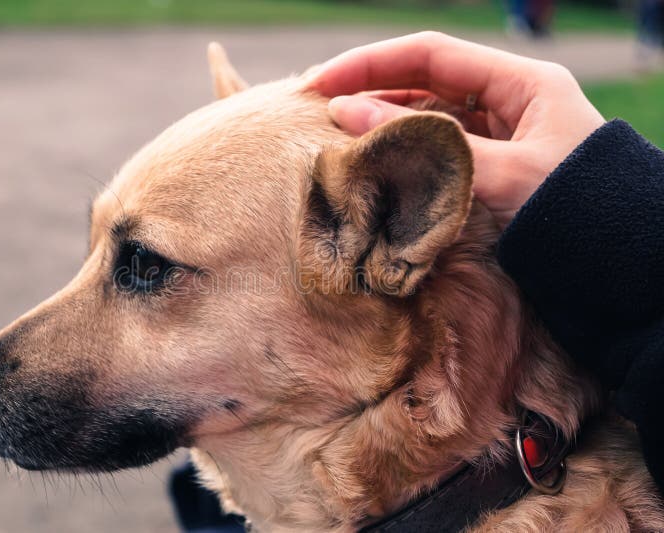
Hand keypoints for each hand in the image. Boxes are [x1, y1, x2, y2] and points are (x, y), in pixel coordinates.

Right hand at [307, 31, 605, 227]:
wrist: (623, 267)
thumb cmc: (574, 212)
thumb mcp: (499, 170)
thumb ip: (424, 143)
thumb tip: (348, 114)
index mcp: (522, 83)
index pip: (430, 54)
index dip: (371, 63)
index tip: (322, 82)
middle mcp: (509, 102)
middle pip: (425, 82)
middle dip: (371, 92)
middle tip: (318, 110)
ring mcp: (501, 135)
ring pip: (430, 118)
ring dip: (385, 126)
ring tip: (338, 138)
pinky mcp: (495, 167)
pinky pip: (440, 151)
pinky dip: (408, 155)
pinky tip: (378, 164)